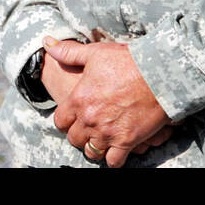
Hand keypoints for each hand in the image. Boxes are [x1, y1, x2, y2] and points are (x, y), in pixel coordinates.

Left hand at [46, 38, 170, 167]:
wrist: (157, 73)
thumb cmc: (126, 60)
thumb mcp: (94, 53)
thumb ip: (68, 52)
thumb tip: (47, 43)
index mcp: (79, 99)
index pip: (60, 121)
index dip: (66, 120)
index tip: (73, 118)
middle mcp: (89, 119)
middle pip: (74, 138)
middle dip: (79, 134)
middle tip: (88, 128)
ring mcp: (108, 132)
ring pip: (91, 152)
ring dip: (94, 147)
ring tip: (100, 140)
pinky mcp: (127, 141)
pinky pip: (113, 161)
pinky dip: (113, 158)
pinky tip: (116, 150)